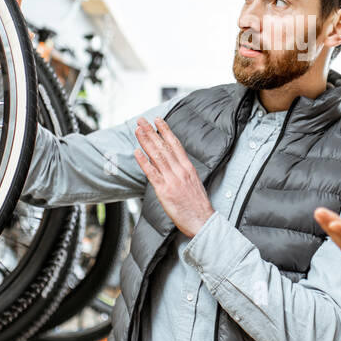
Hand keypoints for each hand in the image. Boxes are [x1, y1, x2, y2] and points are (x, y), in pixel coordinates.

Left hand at [133, 117, 215, 236]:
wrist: (203, 221)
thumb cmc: (198, 205)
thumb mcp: (194, 182)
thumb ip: (183, 172)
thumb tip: (173, 163)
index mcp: (188, 168)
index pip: (175, 144)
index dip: (165, 131)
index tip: (158, 120)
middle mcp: (180, 171)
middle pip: (164, 147)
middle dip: (151, 132)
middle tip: (142, 120)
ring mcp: (172, 180)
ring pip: (157, 156)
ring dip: (146, 142)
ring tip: (138, 130)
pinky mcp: (164, 191)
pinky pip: (152, 173)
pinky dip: (144, 161)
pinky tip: (137, 152)